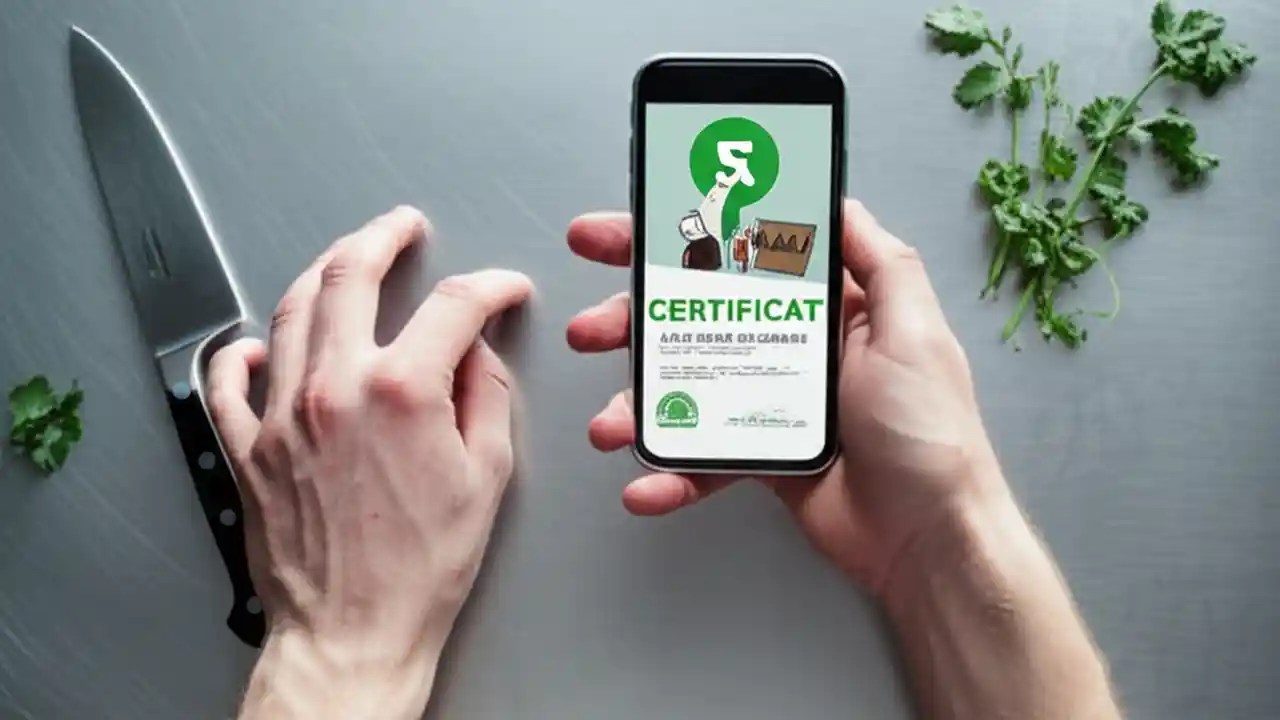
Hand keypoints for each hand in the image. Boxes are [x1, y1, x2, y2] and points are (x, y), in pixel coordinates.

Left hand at [207, 206, 532, 717]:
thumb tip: (476, 356)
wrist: (353, 634)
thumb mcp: (489, 476)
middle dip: (385, 236)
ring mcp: (283, 414)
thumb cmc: (417, 571)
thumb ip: (488, 395)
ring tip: (346, 261)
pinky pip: (229, 379)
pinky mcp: (250, 447)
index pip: (454, 305)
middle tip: (403, 227)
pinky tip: (262, 342)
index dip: (489, 287)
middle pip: (352, 275)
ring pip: (292, 309)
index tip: (502, 292)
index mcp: (402, 392)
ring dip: (324, 271)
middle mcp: (334, 389)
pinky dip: (244, 349)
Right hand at [566, 199, 1007, 594]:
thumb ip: (880, 262)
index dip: (679, 239)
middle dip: (631, 320)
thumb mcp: (911, 330)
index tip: (621, 235)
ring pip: (686, 389)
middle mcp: (791, 347)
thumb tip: (836, 200)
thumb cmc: (927, 431)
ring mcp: (770, 403)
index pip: (742, 255)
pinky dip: (669, 475)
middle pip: (696, 318)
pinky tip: (644, 486)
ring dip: (634, 406)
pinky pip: (702, 459)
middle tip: (586, 329)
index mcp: (826, 307)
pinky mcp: (760, 459)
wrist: (929, 539)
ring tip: (607, 426)